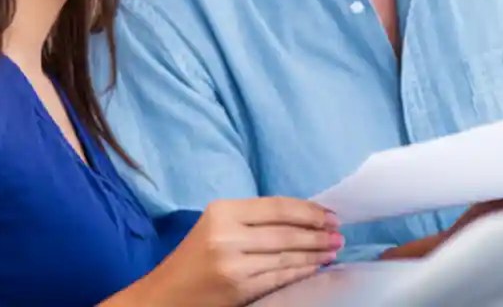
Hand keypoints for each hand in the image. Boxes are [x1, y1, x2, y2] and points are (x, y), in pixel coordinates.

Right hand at [132, 197, 341, 306]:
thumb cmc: (194, 258)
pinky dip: (301, 271)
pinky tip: (315, 267)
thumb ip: (252, 219)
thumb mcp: (216, 226)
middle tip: (339, 234)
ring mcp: (233, 265)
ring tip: (333, 249)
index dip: (308, 210)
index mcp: (222, 212)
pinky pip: (279, 278)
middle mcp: (227, 235)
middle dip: (318, 233)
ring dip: (315, 254)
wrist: (164, 296)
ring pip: (286, 256)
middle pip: (286, 232)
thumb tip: (304, 216)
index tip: (330, 214)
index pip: (277, 207)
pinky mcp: (239, 289)